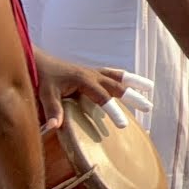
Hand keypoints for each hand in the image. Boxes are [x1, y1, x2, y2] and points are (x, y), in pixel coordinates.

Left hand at [33, 51, 150, 129]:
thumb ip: (52, 110)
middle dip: (134, 97)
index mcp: (84, 80)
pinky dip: (123, 76)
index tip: (124, 125)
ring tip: (150, 88)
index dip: (115, 111)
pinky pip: (112, 73)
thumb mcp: (45, 94)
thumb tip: (54, 127)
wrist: (37, 61)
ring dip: (135, 82)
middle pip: (119, 86)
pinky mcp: (91, 72)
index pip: (104, 98)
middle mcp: (93, 75)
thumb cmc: (41, 78)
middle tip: (149, 107)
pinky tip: (131, 81)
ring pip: (119, 76)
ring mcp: (93, 72)